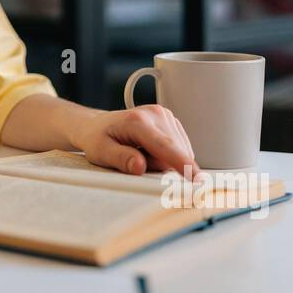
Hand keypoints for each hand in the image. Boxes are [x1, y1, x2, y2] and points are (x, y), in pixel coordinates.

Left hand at [68, 105, 201, 178]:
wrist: (96, 125)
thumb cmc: (97, 138)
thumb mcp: (100, 152)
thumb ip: (121, 159)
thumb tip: (139, 167)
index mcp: (137, 120)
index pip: (165, 146)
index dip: (182, 164)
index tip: (197, 178)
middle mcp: (155, 114)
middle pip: (174, 152)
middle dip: (159, 165)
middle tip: (134, 160)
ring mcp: (165, 115)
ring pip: (179, 151)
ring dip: (163, 160)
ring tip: (140, 153)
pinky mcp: (170, 121)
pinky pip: (180, 148)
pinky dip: (167, 154)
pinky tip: (149, 150)